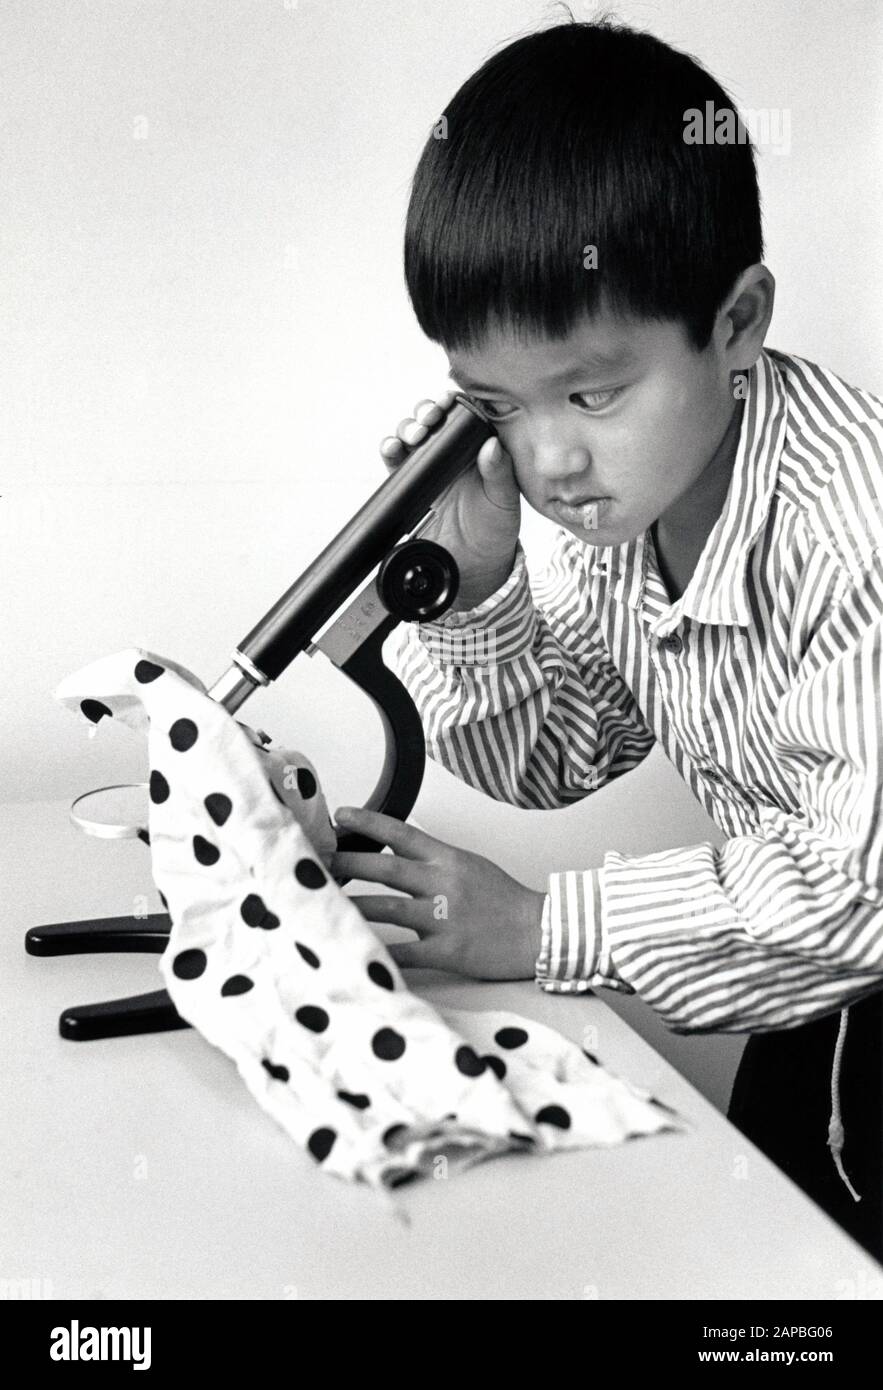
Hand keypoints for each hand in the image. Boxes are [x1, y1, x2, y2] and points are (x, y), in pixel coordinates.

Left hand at [330, 806, 546, 980]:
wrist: (539, 931)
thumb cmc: (505, 900)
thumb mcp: (470, 865)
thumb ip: (434, 857)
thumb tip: (396, 846)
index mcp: (448, 859)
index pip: (402, 833)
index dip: (368, 823)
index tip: (340, 816)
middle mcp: (443, 884)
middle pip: (384, 869)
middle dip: (347, 863)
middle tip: (318, 861)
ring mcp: (444, 917)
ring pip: (386, 908)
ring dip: (352, 904)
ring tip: (324, 901)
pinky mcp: (447, 950)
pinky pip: (405, 952)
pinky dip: (379, 952)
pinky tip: (355, 951)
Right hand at [380, 391, 520, 608]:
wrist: (472, 568)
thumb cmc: (495, 533)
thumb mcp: (504, 503)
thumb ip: (500, 474)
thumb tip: (492, 445)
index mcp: (478, 450)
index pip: (464, 415)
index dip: (455, 403)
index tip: (449, 402)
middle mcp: (452, 454)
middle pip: (434, 419)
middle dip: (426, 411)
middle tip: (429, 418)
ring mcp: (429, 468)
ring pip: (412, 435)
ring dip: (407, 427)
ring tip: (412, 435)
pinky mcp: (409, 485)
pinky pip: (395, 462)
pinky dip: (389, 450)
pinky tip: (392, 448)